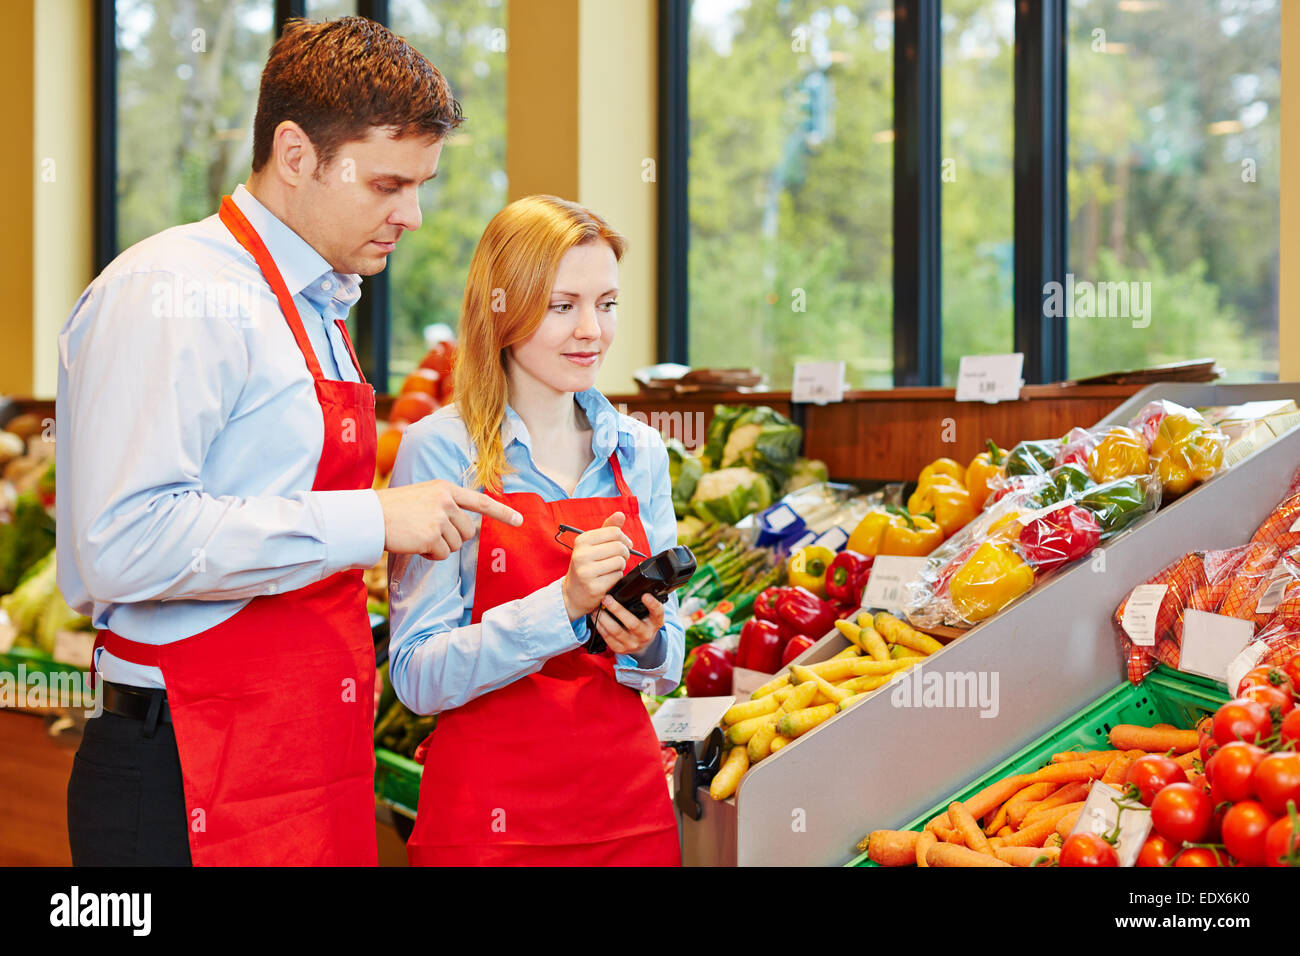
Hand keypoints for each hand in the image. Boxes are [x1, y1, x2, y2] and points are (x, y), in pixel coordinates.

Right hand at [377, 480, 522, 559]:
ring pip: (455, 545)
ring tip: (417, 535)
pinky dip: (429, 555)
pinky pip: (441, 555)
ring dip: (439, 547)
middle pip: (467, 532)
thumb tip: (466, 528)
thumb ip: (445, 505)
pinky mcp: (431, 536)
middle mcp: (446, 501)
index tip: (519, 521)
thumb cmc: (393, 509)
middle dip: (452, 538)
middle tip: (428, 532)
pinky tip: (414, 543)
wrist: (369, 517)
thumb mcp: (423, 496)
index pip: (480, 501)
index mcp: (445, 489)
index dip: (501, 513)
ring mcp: (439, 518)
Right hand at [561, 512, 634, 619]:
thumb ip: (608, 529)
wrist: (573, 593)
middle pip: (619, 547)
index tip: (624, 544)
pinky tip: (608, 579)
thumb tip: (620, 514)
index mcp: (582, 541)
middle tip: (620, 558)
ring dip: (621, 566)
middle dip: (625, 553)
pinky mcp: (594, 587)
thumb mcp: (593, 544)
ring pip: (620, 562)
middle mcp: (582, 555)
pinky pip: (617, 577)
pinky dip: (617, 577)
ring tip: (612, 568)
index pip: (614, 532)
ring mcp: (586, 572)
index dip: (624, 538)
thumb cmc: (586, 565)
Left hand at [593, 593, 663, 656]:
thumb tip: (630, 585)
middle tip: (607, 599)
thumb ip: (643, 603)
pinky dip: (600, 626)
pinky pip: (608, 638)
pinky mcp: (621, 649)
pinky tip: (595, 617)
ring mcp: (633, 644)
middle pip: (632, 623)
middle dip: (618, 610)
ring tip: (597, 607)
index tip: (645, 595)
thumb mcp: (649, 614)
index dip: (652, 604)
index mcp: (655, 623)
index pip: (658, 612)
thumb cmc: (644, 623)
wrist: (642, 645)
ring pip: (616, 631)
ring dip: (604, 618)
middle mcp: (645, 634)